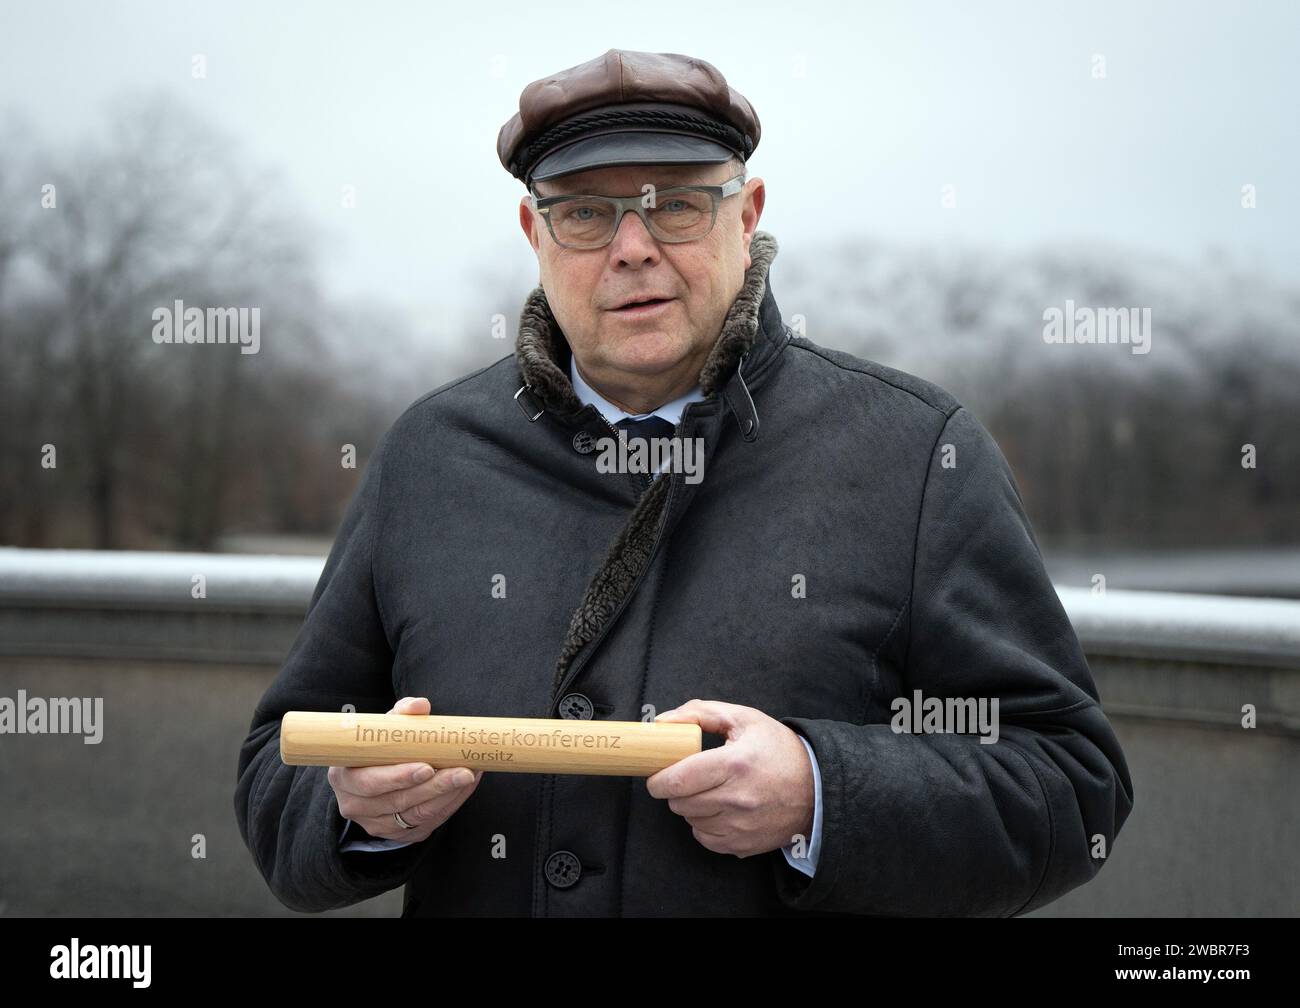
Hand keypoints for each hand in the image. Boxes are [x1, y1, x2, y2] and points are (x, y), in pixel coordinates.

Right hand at [327, 696, 482, 842]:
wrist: (372, 773)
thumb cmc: (377, 747)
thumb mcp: (382, 727)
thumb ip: (401, 714)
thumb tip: (420, 705)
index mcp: (343, 777)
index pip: (370, 782)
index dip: (398, 777)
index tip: (427, 767)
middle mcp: (355, 806)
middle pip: (399, 801)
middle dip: (435, 786)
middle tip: (463, 771)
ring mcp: (376, 824)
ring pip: (417, 815)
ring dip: (448, 795)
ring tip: (470, 775)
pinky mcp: (398, 834)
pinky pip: (429, 822)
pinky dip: (451, 804)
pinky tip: (465, 787)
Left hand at [647, 699, 814, 858]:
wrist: (817, 788)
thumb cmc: (778, 750)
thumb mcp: (744, 719)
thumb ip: (700, 713)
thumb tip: (662, 723)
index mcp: (735, 764)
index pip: (679, 779)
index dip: (659, 778)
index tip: (657, 773)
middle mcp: (737, 799)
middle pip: (680, 802)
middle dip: (675, 790)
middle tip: (688, 778)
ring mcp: (740, 826)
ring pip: (690, 820)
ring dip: (691, 806)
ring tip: (711, 790)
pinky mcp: (743, 845)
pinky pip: (705, 838)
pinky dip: (705, 824)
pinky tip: (720, 809)